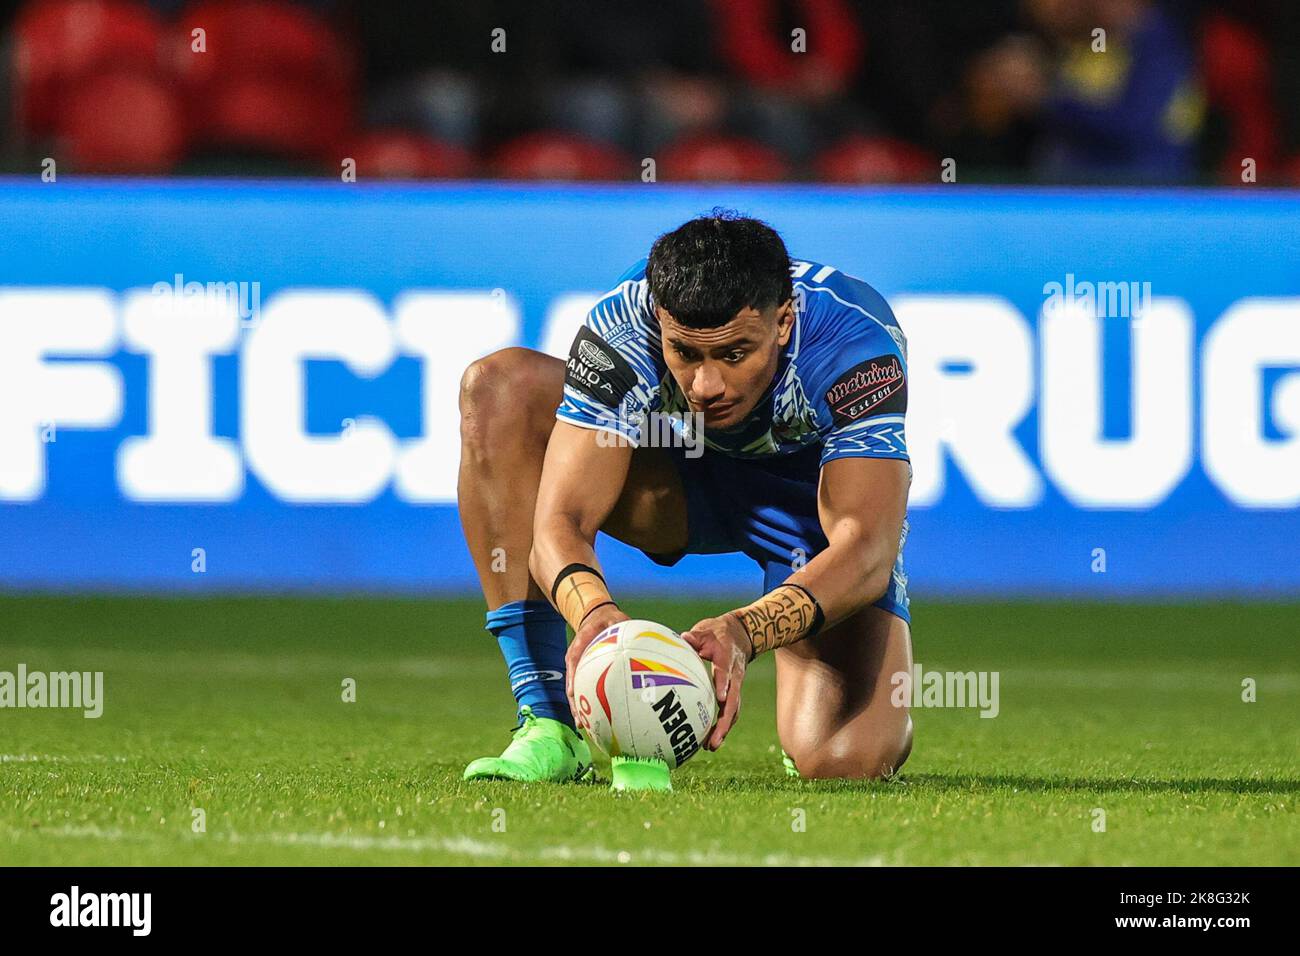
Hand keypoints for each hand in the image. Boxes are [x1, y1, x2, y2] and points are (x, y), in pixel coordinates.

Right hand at [565, 603, 628, 721]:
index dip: (573, 676)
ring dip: (578, 708)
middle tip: (579, 720)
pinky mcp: (583, 672)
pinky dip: (588, 703)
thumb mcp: (615, 618)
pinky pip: (584, 689)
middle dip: (574, 703)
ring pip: (575, 690)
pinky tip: (596, 718)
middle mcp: (575, 657)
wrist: (595, 618)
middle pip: (572, 682)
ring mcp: (577, 667)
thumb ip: (623, 625)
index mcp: (581, 642)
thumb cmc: (607, 620)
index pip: (574, 658)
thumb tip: (638, 637)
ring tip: (583, 726)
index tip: (573, 692)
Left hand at [681, 612, 752, 750]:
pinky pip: (731, 711)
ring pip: (734, 710)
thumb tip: (683, 638)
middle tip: (713, 740)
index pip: (726, 672)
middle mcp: (734, 676)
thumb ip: (695, 636)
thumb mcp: (707, 629)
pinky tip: (712, 740)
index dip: (724, 684)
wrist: (742, 634)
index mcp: (727, 659)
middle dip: (724, 722)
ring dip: (724, 729)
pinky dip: (723, 726)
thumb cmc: (718, 633)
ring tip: (711, 746)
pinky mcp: (733, 692)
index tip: (721, 698)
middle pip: (733, 702)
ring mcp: (736, 686)